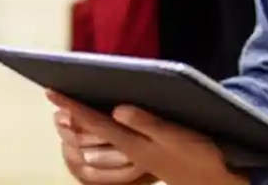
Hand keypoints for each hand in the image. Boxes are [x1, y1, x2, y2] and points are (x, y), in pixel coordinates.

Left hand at [48, 92, 243, 184]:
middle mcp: (130, 149)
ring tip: (66, 104)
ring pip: (100, 136)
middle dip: (70, 112)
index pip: (94, 122)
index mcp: (134, 144)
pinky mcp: (146, 153)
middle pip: (91, 129)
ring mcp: (137, 153)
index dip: (72, 106)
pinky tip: (102, 115)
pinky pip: (115, 138)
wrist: (217, 181)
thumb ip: (147, 122)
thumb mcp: (176, 136)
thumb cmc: (200, 156)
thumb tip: (116, 108)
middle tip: (51, 93)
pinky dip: (102, 125)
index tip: (50, 91)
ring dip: (82, 120)